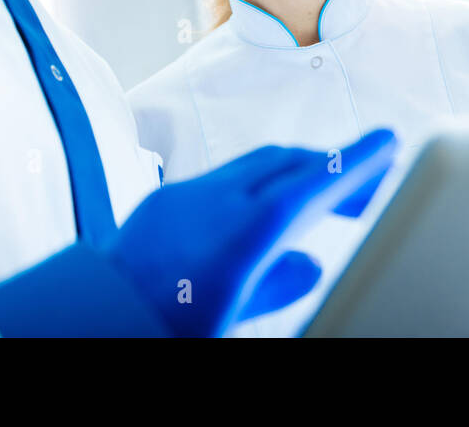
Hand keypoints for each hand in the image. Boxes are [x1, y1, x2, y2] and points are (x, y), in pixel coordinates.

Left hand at [102, 128, 397, 336]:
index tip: (387, 141)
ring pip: (254, 167)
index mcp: (241, 233)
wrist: (82, 319)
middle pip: (287, 166)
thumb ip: (276, 287)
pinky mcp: (161, 202)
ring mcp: (184, 197)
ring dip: (296, 174)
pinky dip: (258, 185)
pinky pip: (223, 178)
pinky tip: (264, 214)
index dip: (355, 162)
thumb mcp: (231, 320)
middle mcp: (213, 201)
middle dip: (333, 166)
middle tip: (370, 179)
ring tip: (324, 201)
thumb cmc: (158, 327)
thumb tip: (309, 266)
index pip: (311, 184)